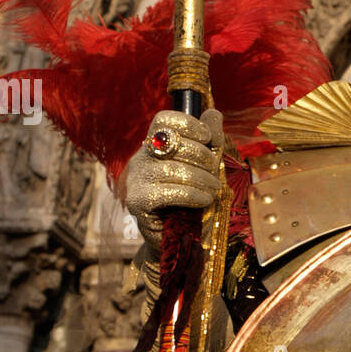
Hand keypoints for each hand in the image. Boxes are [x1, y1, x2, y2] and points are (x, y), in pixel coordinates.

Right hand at [123, 108, 222, 252]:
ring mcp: (135, 179)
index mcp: (155, 145)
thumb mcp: (205, 166)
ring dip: (202, 179)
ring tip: (214, 190)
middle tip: (214, 173)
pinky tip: (203, 200)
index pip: (163, 119)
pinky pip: (168, 192)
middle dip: (203, 157)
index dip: (188, 124)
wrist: (178, 239)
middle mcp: (140, 158)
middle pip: (174, 143)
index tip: (207, 139)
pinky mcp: (137, 201)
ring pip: (173, 169)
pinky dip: (192, 195)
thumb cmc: (191, 199)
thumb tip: (213, 113)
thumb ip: (210, 140)